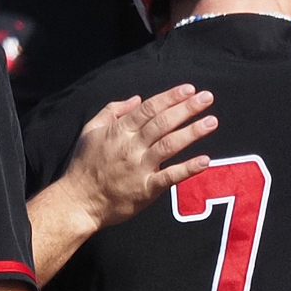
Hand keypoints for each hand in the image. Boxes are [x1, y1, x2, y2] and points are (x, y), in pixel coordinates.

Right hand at [62, 85, 217, 230]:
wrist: (78, 201)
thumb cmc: (84, 166)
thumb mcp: (90, 131)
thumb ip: (112, 111)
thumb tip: (136, 99)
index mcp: (119, 131)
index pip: (149, 109)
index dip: (170, 97)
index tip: (189, 89)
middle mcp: (131, 147)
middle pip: (163, 123)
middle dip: (187, 108)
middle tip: (207, 97)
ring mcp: (139, 168)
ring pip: (169, 145)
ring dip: (192, 132)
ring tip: (212, 121)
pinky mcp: (146, 189)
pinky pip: (170, 177)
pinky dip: (188, 169)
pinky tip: (205, 160)